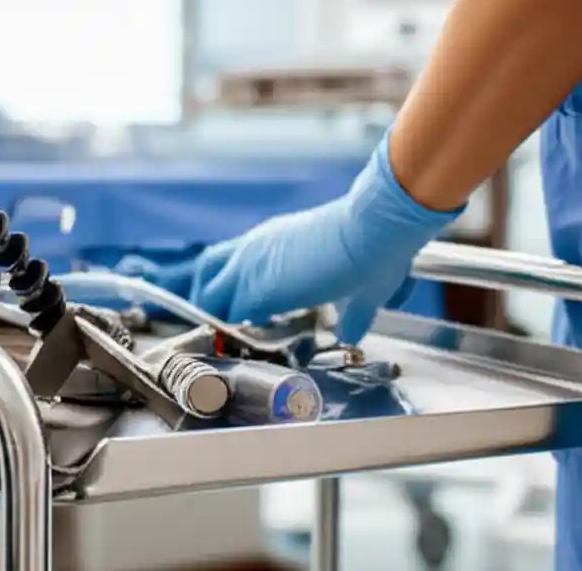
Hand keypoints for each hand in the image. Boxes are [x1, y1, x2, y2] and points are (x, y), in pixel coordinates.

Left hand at [188, 136, 459, 343]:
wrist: (374, 229)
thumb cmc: (376, 247)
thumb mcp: (363, 285)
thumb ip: (355, 313)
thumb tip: (353, 333)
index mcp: (276, 240)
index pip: (235, 260)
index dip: (231, 285)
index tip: (236, 309)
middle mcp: (255, 248)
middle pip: (207, 269)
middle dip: (206, 297)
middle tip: (216, 324)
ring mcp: (251, 266)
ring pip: (208, 295)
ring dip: (215, 319)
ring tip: (227, 343)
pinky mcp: (256, 291)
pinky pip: (225, 318)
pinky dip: (229, 336)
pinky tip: (241, 351)